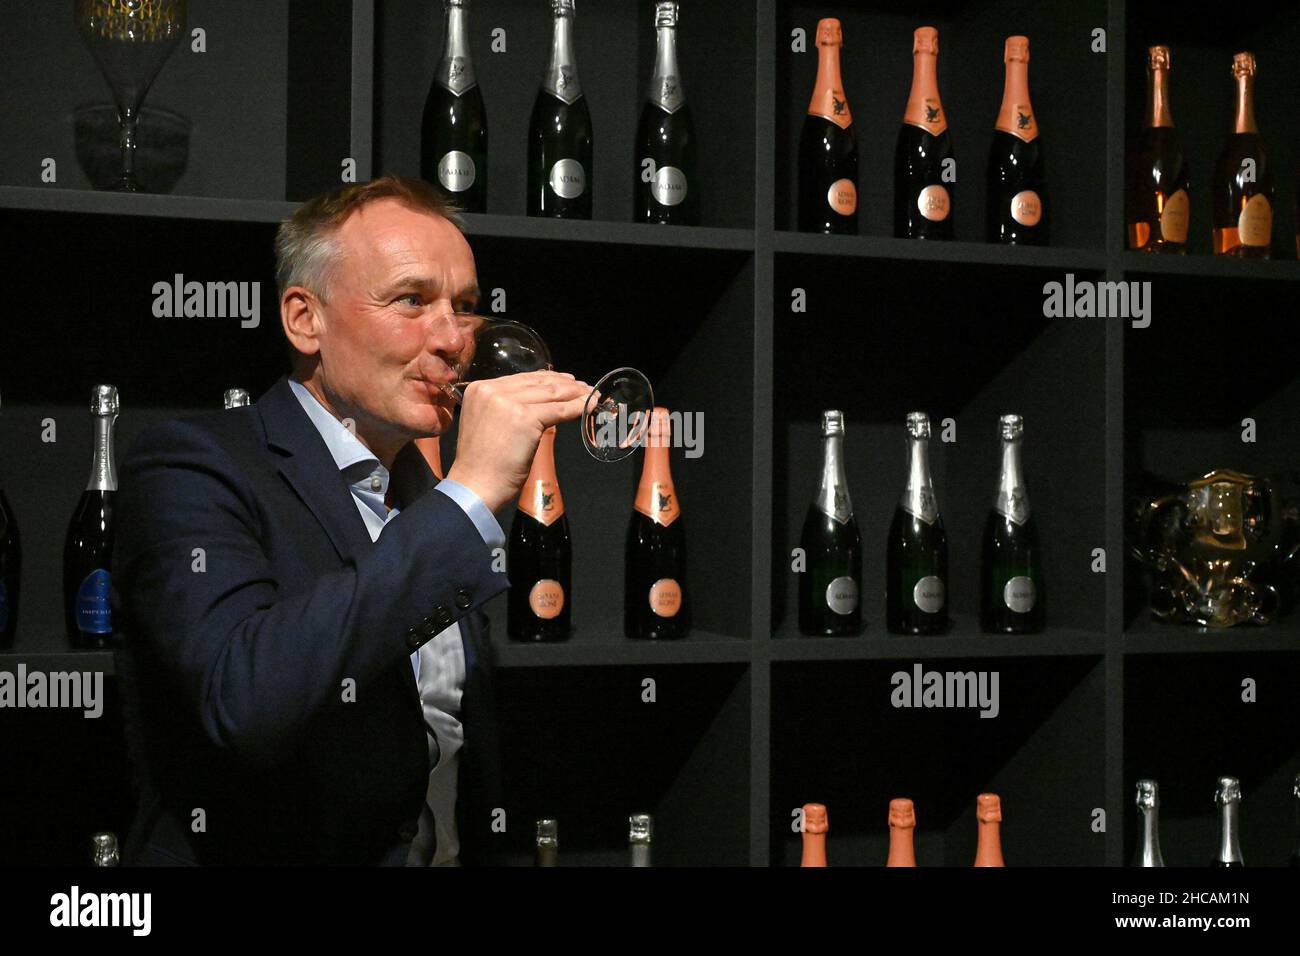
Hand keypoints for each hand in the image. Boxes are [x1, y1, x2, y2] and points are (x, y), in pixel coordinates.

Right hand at [445, 370, 590, 511]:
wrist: (475, 486)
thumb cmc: (482, 464)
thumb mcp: (488, 423)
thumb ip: (505, 408)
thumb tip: (537, 401)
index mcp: (479, 389)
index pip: (521, 378)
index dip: (547, 378)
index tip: (566, 380)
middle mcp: (491, 390)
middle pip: (537, 382)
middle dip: (565, 384)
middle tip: (583, 387)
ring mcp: (508, 402)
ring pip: (551, 393)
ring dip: (574, 393)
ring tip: (590, 395)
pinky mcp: (525, 418)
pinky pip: (558, 410)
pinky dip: (576, 407)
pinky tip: (588, 407)